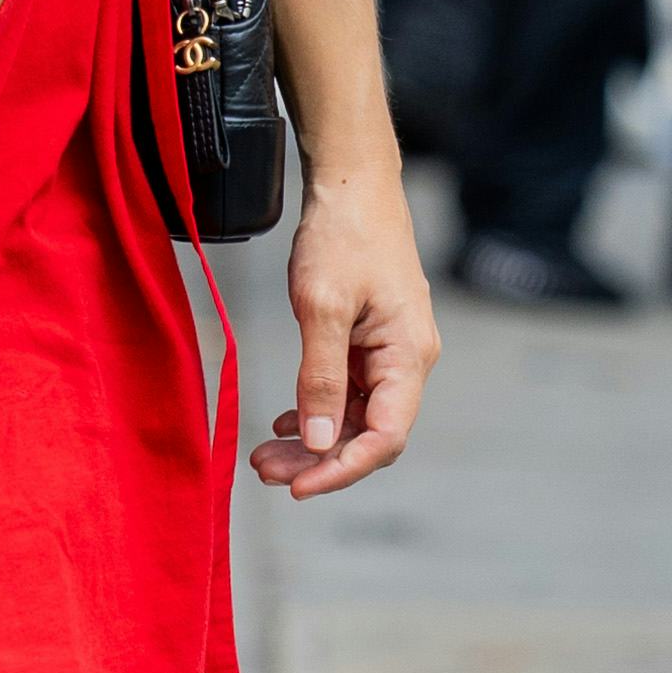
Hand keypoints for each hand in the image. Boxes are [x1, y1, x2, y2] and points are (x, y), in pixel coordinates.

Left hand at [250, 158, 438, 501]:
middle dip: (318, 460)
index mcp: (408, 356)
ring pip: (355, 417)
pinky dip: (317, 410)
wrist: (352, 185)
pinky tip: (285, 422)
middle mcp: (408, 360)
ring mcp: (391, 352)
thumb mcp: (321, 307)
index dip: (342, 470)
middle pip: (368, 434)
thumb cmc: (342, 236)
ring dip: (313, 440)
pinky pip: (348, 392)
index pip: (385, 437)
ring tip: (264, 455)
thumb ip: (320, 378)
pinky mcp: (371, 341)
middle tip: (263, 471)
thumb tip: (319, 443)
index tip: (297, 487)